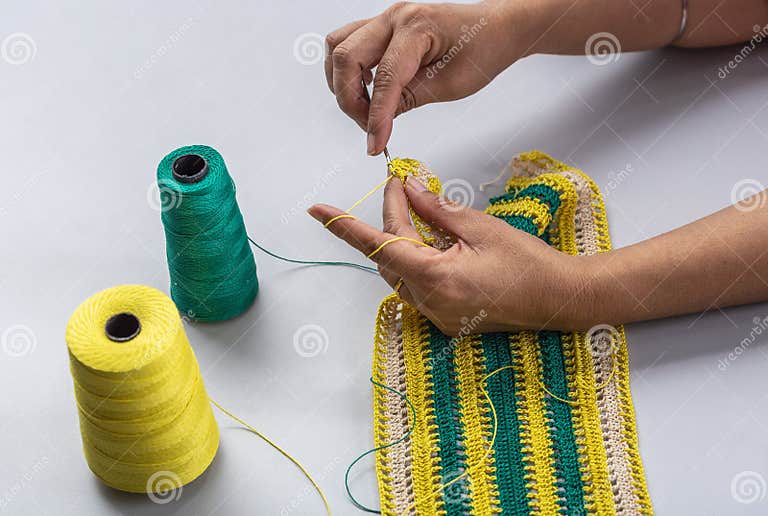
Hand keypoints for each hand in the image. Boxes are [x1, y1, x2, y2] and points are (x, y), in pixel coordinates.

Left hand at [308, 177, 594, 334]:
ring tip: (416, 208)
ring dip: (403, 241)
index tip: (317, 211)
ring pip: (402, 273)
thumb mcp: (481, 228)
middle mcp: (430, 302)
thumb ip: (438, 210)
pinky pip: (418, 288)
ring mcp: (438, 315)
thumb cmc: (528, 262)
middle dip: (391, 219)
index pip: (379, 245)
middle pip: (391, 256)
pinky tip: (433, 241)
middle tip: (401, 185)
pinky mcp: (448, 320)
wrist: (561, 299)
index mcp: (435, 278)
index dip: (344, 227)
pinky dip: (418, 261)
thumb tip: (410, 191)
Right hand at [324, 1, 527, 155]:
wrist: (494, 28)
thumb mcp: (451, 84)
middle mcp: (395, 17)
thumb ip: (410, 99)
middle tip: (368, 127)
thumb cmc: (482, 50)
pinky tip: (366, 87)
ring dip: (341, 82)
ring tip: (365, 108)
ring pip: (338, 47)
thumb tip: (377, 122)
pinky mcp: (382, 28)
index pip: (385, 78)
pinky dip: (346, 69)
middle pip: (346, 57)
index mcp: (418, 28)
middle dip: (349, 99)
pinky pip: (347, 43)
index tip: (375, 145)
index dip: (376, 117)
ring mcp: (385, 19)